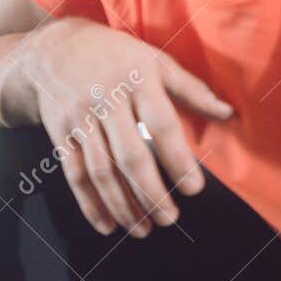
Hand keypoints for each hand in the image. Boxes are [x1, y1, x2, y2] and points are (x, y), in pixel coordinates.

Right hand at [26, 18, 233, 237]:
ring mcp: (80, 119)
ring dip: (122, 205)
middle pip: (130, 156)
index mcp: (137, 81)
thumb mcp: (155, 61)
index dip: (178, 160)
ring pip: (101, 171)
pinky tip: (107, 226)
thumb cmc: (116, 56)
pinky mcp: (60, 134)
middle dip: (150, 193)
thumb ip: (190, 89)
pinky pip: (75, 175)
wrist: (54, 51)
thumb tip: (227, 114)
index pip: (162, 126)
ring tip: (143, 230)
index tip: (194, 189)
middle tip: (170, 219)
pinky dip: (90, 204)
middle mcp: (106, 101)